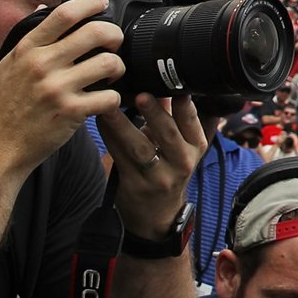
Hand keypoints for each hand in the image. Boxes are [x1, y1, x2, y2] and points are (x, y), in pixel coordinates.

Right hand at [0, 0, 128, 178]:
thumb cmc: (5, 106)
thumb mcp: (9, 65)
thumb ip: (30, 39)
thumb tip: (44, 8)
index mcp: (28, 49)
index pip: (65, 13)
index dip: (91, 4)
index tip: (102, 5)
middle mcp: (42, 65)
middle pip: (96, 32)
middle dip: (114, 34)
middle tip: (114, 42)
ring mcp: (57, 88)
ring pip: (108, 62)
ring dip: (118, 67)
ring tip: (111, 73)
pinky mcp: (71, 112)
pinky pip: (110, 96)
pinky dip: (114, 97)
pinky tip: (106, 99)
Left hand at [98, 91, 209, 237]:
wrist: (157, 215)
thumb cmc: (167, 171)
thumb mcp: (179, 147)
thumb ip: (172, 117)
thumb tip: (165, 82)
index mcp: (196, 147)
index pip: (192, 121)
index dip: (183, 104)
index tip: (173, 85)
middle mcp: (182, 163)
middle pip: (168, 134)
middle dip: (155, 113)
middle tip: (142, 94)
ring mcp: (158, 177)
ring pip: (140, 147)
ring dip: (123, 125)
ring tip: (111, 107)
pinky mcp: (134, 185)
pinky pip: (119, 157)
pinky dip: (109, 137)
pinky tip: (101, 121)